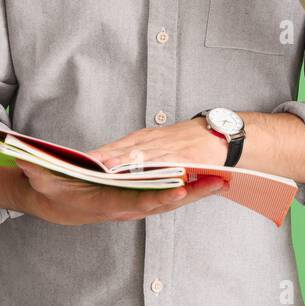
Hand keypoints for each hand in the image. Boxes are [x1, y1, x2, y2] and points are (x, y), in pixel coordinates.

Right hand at [15, 160, 225, 225]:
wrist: (57, 204)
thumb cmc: (51, 189)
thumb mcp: (40, 179)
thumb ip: (36, 170)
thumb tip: (24, 158)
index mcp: (106, 204)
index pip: (137, 201)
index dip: (160, 196)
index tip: (181, 189)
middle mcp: (124, 207)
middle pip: (163, 202)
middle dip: (191, 193)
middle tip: (217, 182)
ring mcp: (134, 203)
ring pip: (170, 199)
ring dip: (196, 192)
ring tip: (223, 180)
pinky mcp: (140, 197)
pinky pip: (167, 194)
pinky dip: (188, 188)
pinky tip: (208, 180)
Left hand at [91, 119, 228, 170]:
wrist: (222, 133)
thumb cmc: (193, 139)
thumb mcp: (164, 141)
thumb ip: (145, 150)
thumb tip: (123, 159)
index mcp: (149, 138)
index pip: (120, 145)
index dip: (102, 152)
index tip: (82, 159)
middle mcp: (155, 141)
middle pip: (125, 149)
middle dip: (105, 156)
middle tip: (84, 163)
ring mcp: (168, 149)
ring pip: (141, 155)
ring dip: (123, 161)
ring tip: (105, 169)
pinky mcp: (183, 157)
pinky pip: (164, 162)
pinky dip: (150, 167)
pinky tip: (140, 172)